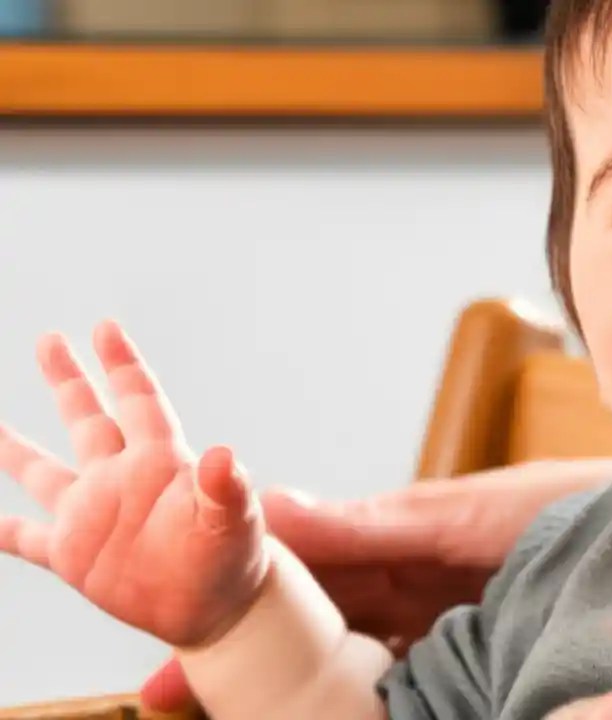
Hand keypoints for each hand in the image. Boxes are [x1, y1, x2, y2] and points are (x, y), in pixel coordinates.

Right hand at [0, 322, 266, 647]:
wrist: (219, 606)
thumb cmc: (234, 556)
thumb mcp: (233, 520)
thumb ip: (225, 488)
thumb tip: (223, 454)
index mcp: (159, 461)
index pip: (138, 401)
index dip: (122, 365)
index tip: (105, 327)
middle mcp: (120, 479)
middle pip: (88, 418)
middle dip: (68, 380)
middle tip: (49, 339)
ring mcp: (94, 515)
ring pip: (44, 472)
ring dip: (15, 449)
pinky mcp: (76, 557)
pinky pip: (28, 539)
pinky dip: (5, 531)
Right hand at [139, 459, 611, 712]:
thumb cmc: (560, 506)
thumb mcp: (461, 515)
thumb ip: (372, 522)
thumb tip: (269, 504)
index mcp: (390, 540)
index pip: (293, 574)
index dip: (235, 606)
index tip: (177, 643)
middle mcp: (403, 587)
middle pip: (308, 629)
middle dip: (249, 663)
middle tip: (179, 701)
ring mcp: (435, 628)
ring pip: (347, 666)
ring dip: (298, 692)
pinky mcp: (472, 660)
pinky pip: (404, 689)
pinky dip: (362, 707)